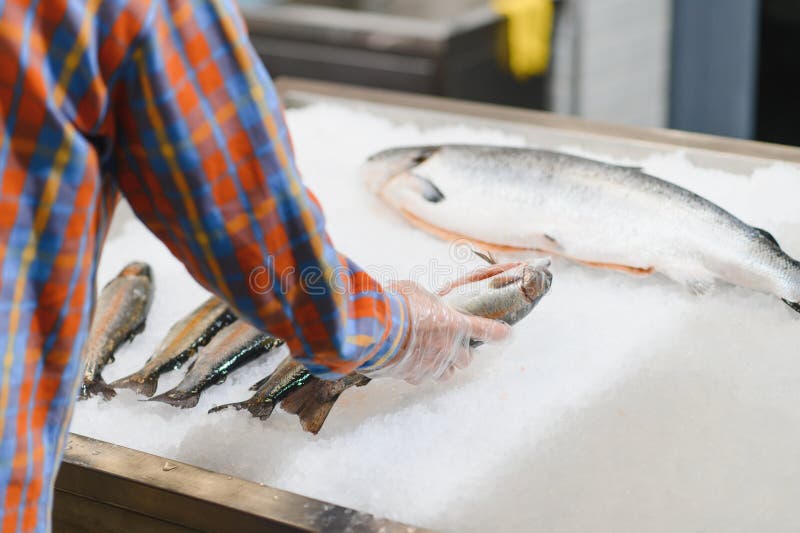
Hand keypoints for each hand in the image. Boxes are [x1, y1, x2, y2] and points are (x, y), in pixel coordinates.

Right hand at [364, 280, 510, 383]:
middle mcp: (449, 347)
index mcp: (454, 324)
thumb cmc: (397, 303)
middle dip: (461, 353)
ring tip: (432, 357)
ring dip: (443, 366)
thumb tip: (424, 303)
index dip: (498, 334)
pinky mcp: (415, 375)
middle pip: (467, 359)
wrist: (376, 327)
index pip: (486, 330)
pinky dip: (420, 371)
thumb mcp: (417, 291)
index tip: (507, 335)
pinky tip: (410, 361)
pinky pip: (423, 378)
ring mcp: (433, 364)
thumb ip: (428, 302)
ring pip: (447, 374)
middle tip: (450, 344)